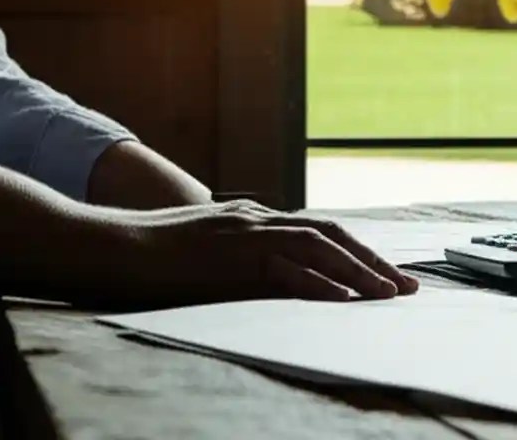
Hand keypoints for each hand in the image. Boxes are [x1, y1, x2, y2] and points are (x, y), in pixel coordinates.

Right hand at [122, 198, 419, 305]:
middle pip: (331, 234)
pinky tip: (344, 299)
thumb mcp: (205, 251)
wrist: (110, 246)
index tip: (385, 274)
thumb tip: (272, 278)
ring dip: (358, 270)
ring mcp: (245, 232)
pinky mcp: (232, 254)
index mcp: (252, 217)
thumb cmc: (150, 255)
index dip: (356, 251)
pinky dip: (319, 282)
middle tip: (406, 287)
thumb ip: (239, 259)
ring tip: (389, 294)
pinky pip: (286, 268)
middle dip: (372, 260)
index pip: (318, 230)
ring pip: (319, 246)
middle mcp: (256, 218)